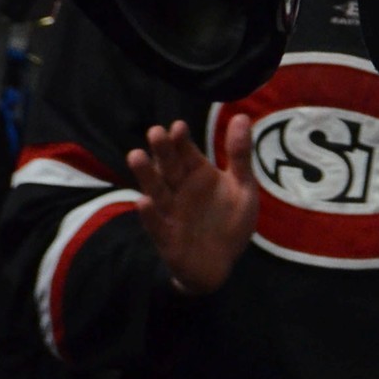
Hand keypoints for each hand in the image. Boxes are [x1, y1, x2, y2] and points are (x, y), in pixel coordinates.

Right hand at [126, 116, 259, 295]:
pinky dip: (149, 214)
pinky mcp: (167, 238)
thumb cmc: (230, 220)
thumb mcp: (243, 185)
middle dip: (162, 150)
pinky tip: (142, 201)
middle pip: (169, 167)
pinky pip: (156, 225)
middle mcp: (180, 190)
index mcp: (198, 174)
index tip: (178, 126)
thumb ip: (240, 154)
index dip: (181, 140)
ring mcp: (171, 213)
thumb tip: (241, 115)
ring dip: (146, 175)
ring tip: (136, 155)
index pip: (186, 152)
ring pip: (156, 191)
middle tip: (155, 132)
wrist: (222, 263)